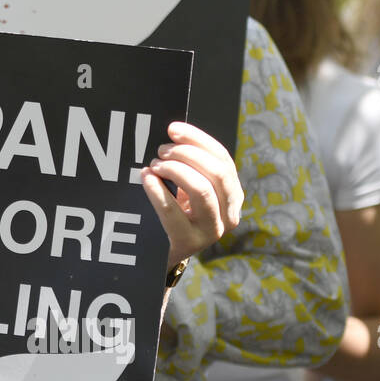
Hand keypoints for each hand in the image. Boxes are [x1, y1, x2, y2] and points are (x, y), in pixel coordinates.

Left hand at [141, 121, 242, 267]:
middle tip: (161, 150)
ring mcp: (212, 231)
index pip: (223, 159)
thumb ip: (191, 166)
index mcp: (233, 194)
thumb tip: (173, 133)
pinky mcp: (189, 242)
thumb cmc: (175, 212)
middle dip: (186, 154)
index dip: (198, 139)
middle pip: (217, 172)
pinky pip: (173, 211)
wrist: (163, 252)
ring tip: (154, 165)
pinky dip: (157, 191)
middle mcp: (230, 213)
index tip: (173, 128)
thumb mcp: (189, 188)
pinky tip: (146, 178)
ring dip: (175, 170)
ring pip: (202, 190)